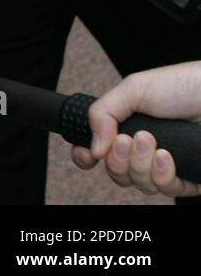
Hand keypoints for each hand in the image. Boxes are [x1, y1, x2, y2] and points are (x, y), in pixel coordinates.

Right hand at [70, 62, 200, 197]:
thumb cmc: (184, 86)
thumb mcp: (134, 88)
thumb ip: (103, 113)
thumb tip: (91, 147)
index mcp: (128, 127)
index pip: (99, 150)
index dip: (86, 156)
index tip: (86, 155)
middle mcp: (145, 150)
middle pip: (116, 172)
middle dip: (116, 160)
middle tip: (126, 140)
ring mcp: (168, 166)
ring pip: (139, 184)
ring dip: (139, 165)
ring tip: (150, 141)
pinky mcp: (190, 178)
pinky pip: (167, 189)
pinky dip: (161, 174)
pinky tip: (166, 156)